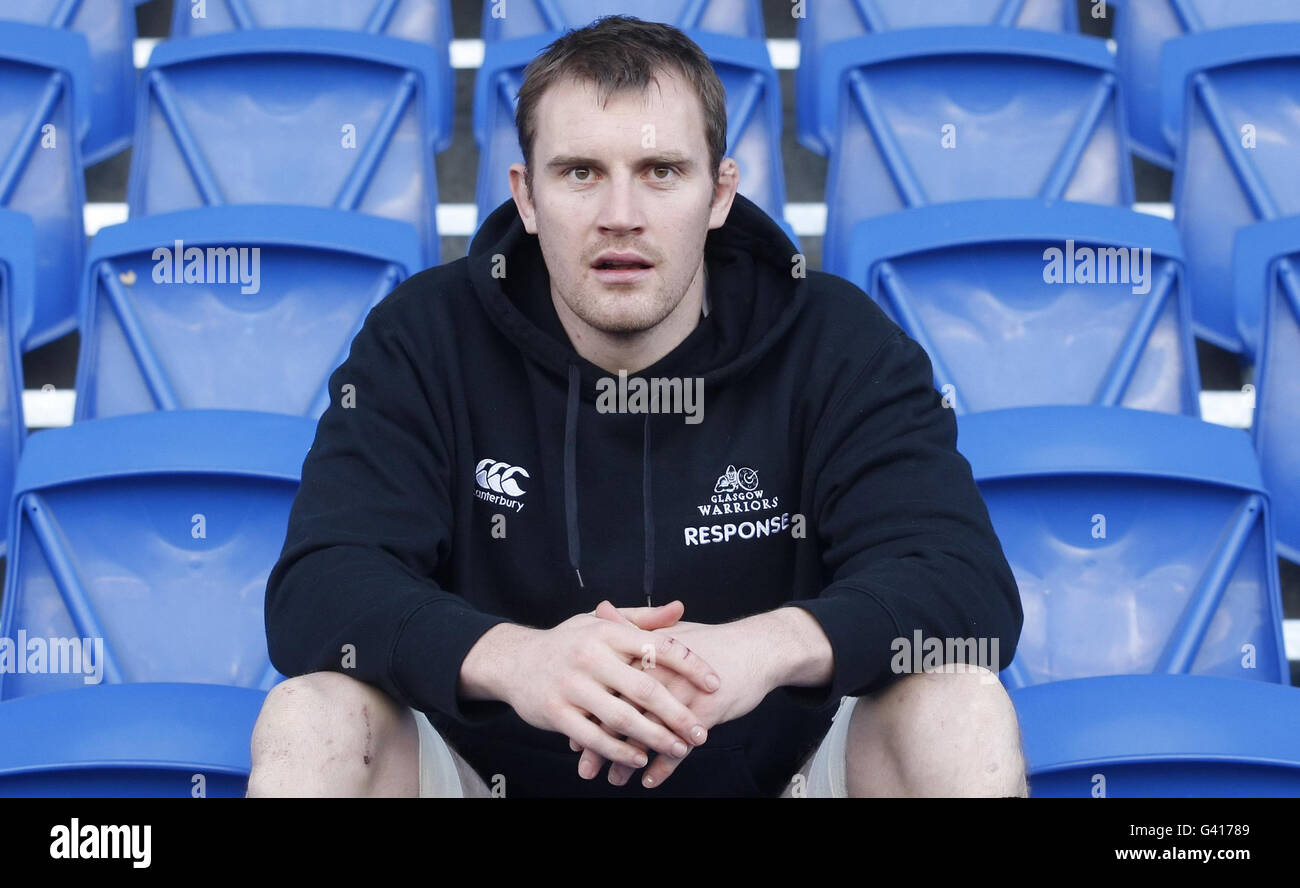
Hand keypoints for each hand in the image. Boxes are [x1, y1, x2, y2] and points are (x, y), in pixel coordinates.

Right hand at [497, 601, 719, 770]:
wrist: (514, 661)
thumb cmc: (567, 642)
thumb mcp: (600, 623)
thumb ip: (643, 619)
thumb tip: (681, 609)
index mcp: (607, 631)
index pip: (658, 646)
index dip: (691, 665)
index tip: (715, 684)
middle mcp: (589, 656)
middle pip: (644, 688)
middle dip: (678, 713)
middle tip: (701, 732)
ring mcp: (571, 686)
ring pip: (622, 717)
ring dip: (655, 737)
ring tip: (679, 748)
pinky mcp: (556, 712)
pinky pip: (594, 737)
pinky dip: (620, 750)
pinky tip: (641, 758)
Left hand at [574, 610, 774, 788]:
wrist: (756, 649)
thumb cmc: (711, 642)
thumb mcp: (670, 630)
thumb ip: (632, 625)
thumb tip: (600, 608)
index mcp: (649, 652)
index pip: (610, 684)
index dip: (590, 709)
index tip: (573, 733)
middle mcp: (662, 672)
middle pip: (623, 711)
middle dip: (602, 742)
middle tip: (585, 766)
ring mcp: (684, 693)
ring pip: (648, 731)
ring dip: (629, 760)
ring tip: (613, 779)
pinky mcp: (707, 711)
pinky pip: (681, 744)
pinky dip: (665, 765)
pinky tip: (650, 779)